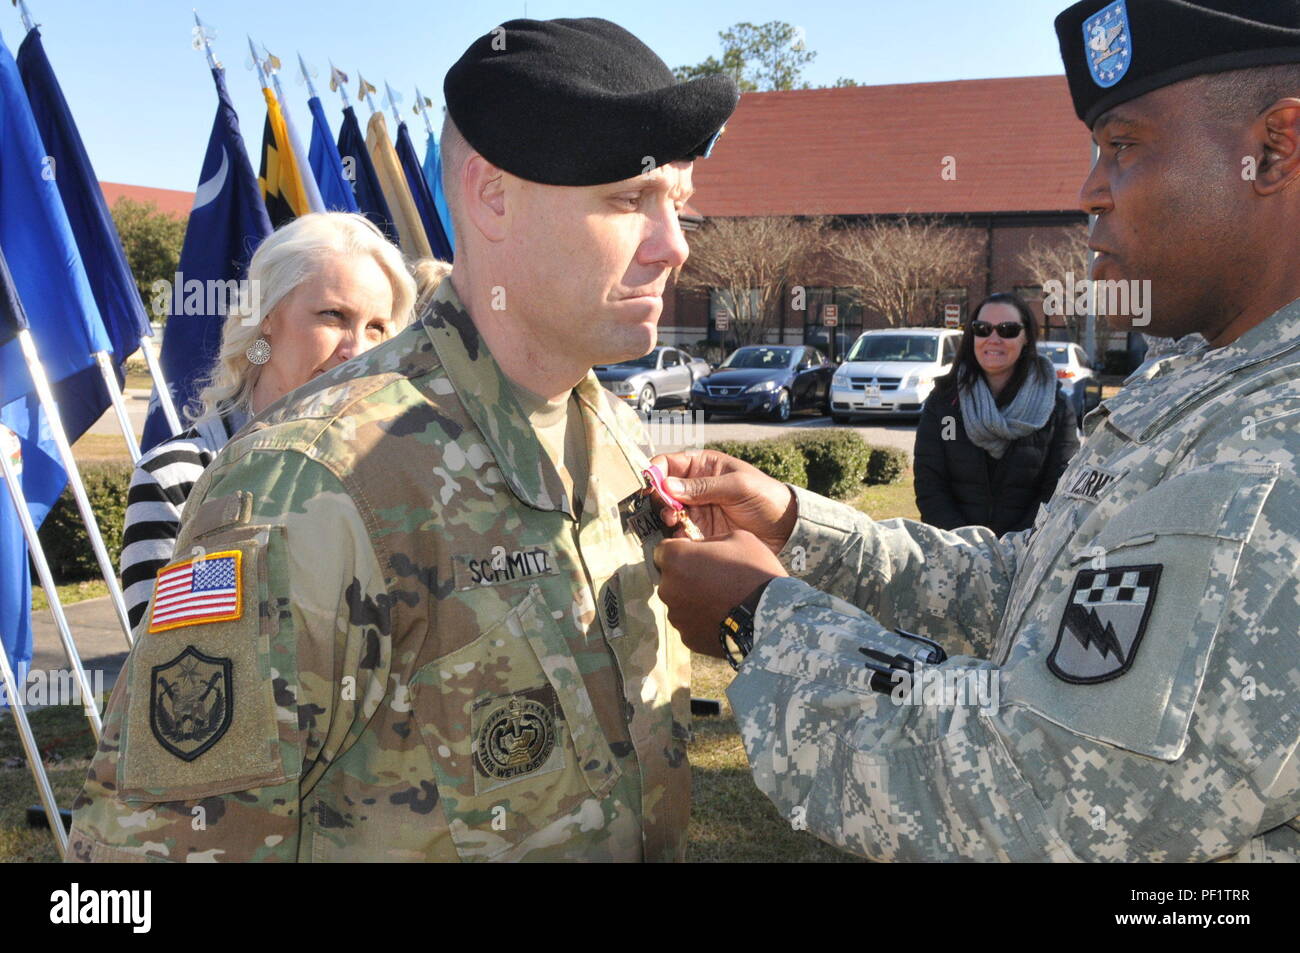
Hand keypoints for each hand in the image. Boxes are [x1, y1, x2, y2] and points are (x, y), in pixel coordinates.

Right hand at [649, 450, 797, 554]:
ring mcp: (696, 511)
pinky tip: (681, 539)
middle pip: (662, 490)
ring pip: (667, 513)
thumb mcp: (738, 486)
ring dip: (665, 518)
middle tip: (667, 510)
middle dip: (658, 499)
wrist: (785, 530)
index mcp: (703, 466)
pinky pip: (678, 534)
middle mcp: (694, 488)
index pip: (668, 463)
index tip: (650, 486)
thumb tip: (668, 486)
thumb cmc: (766, 497)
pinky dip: (674, 537)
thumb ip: (704, 486)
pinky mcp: (699, 534)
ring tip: (674, 524)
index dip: (655, 472)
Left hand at [654, 530, 786, 654]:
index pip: (663, 550)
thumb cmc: (755, 572)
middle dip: (686, 576)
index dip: (680, 551)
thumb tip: (698, 548)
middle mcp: (668, 588)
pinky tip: (723, 617)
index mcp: (676, 559)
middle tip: (714, 578)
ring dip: (693, 599)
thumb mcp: (738, 538)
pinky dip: (701, 620)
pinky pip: (690, 623)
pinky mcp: (687, 637)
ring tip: (722, 600)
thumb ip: (709, 541)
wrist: (771, 619)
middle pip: (670, 578)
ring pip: (679, 602)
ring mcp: (676, 616)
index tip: (697, 555)